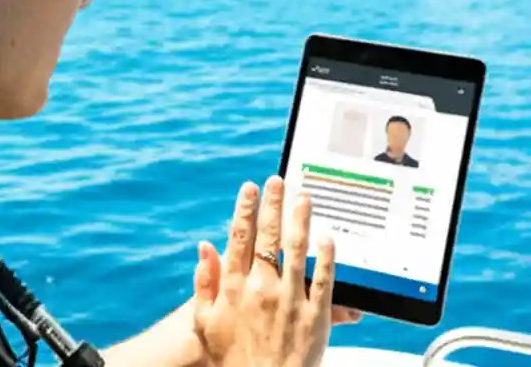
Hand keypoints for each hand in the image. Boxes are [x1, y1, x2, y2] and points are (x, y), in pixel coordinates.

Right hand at [191, 176, 361, 366]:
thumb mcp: (204, 322)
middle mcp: (261, 289)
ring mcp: (289, 301)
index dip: (244, 210)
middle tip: (278, 181)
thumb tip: (204, 247)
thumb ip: (203, 283)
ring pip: (297, 250)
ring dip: (300, 219)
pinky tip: (327, 236)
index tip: (249, 188)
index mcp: (234, 288)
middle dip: (273, 205)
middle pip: (269, 237)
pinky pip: (324, 280)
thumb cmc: (229, 359)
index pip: (239, 238)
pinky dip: (326, 256)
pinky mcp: (314, 316)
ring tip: (303, 196)